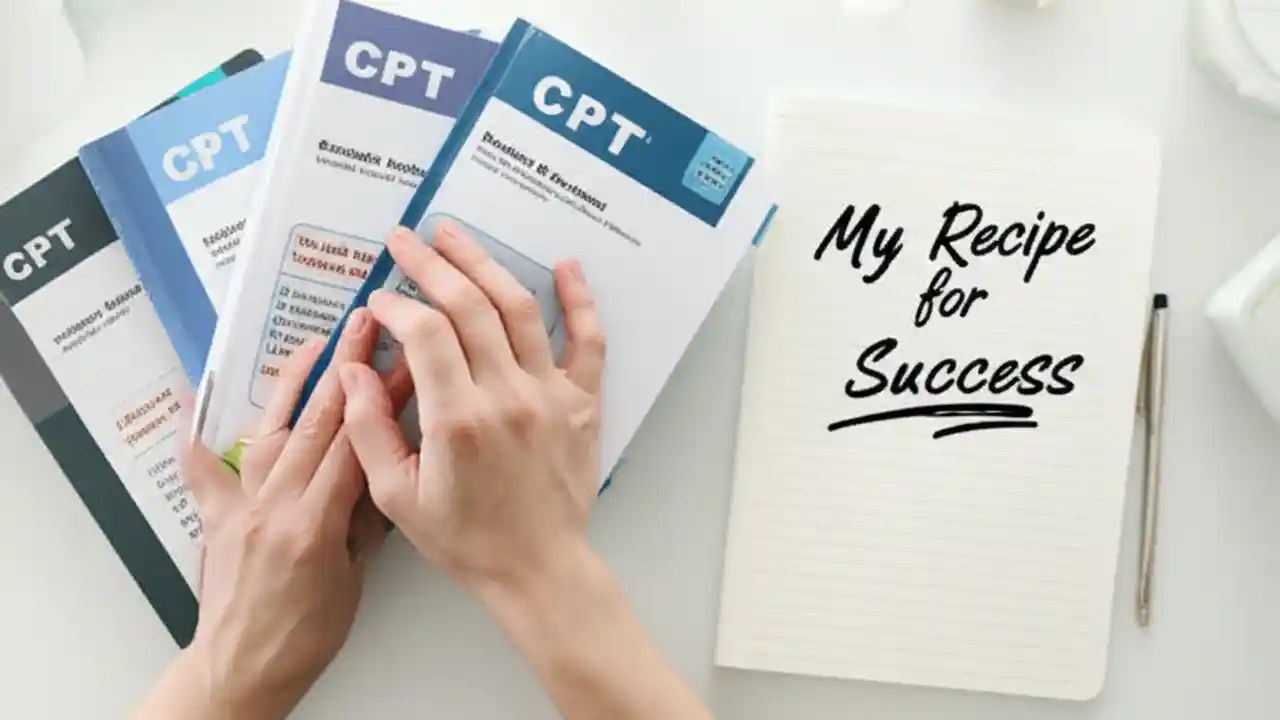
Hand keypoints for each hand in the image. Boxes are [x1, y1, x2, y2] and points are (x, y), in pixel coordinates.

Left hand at [135, 310, 407, 719]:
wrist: (241, 671)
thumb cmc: (302, 639)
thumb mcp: (353, 582)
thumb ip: (363, 523)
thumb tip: (379, 474)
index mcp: (314, 526)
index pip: (356, 445)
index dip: (381, 400)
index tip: (403, 364)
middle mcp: (273, 507)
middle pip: (316, 424)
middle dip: (346, 369)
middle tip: (367, 327)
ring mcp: (240, 507)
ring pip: (272, 430)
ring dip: (295, 382)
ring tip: (316, 343)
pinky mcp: (216, 516)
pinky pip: (204, 466)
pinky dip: (197, 428)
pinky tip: (196, 395)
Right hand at [339, 225, 605, 594]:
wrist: (537, 567)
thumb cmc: (464, 538)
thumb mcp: (396, 495)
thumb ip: (369, 427)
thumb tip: (352, 368)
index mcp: (457, 419)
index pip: (424, 332)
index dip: (396, 304)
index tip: (378, 299)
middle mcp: (506, 395)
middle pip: (469, 305)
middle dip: (431, 264)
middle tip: (406, 238)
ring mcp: (550, 394)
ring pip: (518, 309)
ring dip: (485, 264)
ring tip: (455, 235)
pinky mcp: (581, 402)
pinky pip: (588, 341)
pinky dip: (580, 300)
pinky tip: (566, 266)